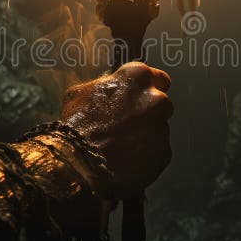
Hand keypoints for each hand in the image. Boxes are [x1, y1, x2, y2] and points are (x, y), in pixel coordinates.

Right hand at [61, 62, 172, 197]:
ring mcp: (161, 126)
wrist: (79, 164)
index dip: (147, 88)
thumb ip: (103, 84)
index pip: (157, 77)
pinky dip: (146, 154)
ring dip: (146, 133)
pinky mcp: (163, 151)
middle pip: (160, 103)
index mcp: (137, 77)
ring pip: (159, 128)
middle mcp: (155, 98)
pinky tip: (127, 157)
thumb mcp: (80, 92)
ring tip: (122, 143)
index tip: (140, 97)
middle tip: (126, 124)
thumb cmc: (77, 126)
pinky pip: (158, 151)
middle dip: (147, 112)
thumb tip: (108, 83)